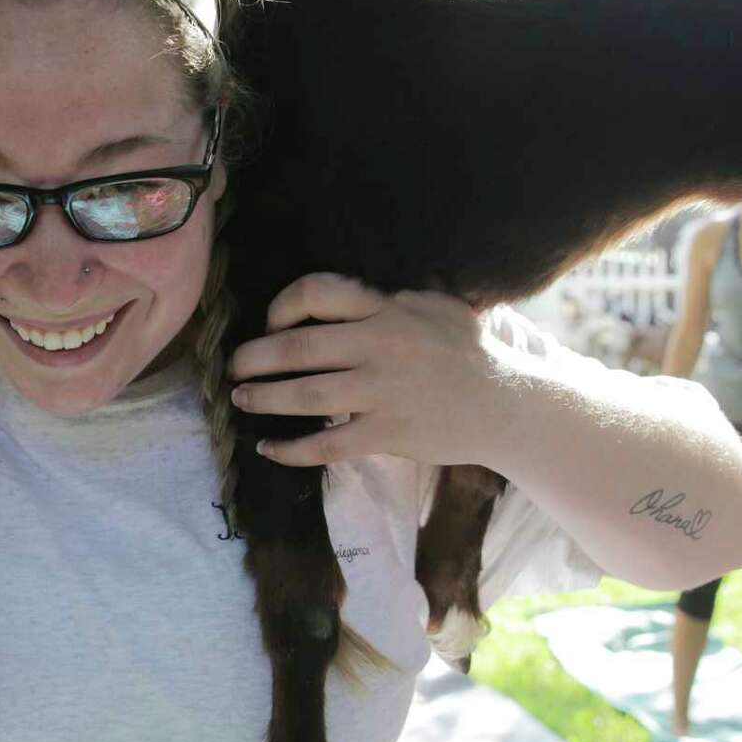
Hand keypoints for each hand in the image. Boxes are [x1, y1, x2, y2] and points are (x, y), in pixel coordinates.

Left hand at [225, 273, 506, 467]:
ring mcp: (382, 392)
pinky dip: (290, 449)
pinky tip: (269, 448)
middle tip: (234, 368)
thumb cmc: (469, 352)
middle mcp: (380, 345)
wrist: (506, 405)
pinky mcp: (386, 434)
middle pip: (295, 349)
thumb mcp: (433, 305)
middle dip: (253, 359)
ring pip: (303, 396)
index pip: (315, 293)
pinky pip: (325, 445)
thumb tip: (337, 293)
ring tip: (242, 400)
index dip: (280, 308)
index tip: (271, 325)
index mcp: (388, 308)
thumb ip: (386, 298)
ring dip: (262, 398)